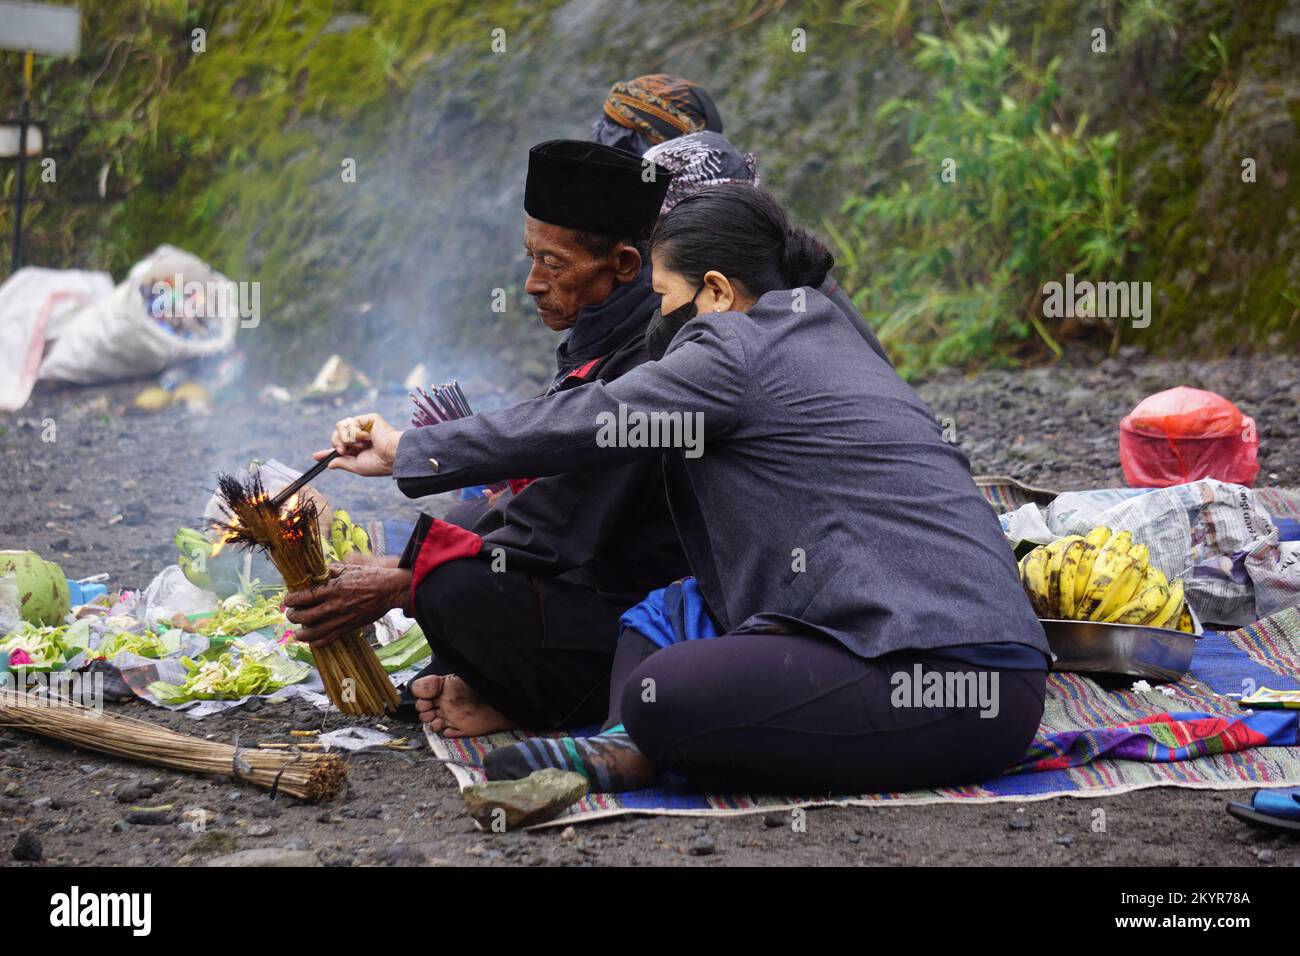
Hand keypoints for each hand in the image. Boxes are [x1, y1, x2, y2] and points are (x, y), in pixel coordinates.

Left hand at [282, 563, 411, 646]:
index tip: (288, 600)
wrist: (389, 590)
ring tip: (297, 632)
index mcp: (332, 588)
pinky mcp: (348, 628)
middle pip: (304, 616)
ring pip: (313, 632)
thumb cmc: (370, 576)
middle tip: (291, 614)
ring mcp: (340, 619)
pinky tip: (313, 640)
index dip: (291, 600)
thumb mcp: (348, 568)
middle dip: (293, 616)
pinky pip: (329, 639)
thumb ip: (330, 571)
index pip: (303, 597)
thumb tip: (317, 573)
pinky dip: (317, 642)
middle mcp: (333, 606)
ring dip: (301, 633)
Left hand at [317, 413, 402, 476]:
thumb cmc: (379, 463)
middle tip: (343, 450)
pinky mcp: (369, 419)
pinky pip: (350, 422)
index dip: (328, 452)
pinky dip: (355, 432)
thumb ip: (343, 463)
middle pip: (336, 435)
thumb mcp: (357, 466)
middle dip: (336, 443)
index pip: (340, 447)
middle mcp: (360, 436)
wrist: (392, 455)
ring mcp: (364, 426)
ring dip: (346, 438)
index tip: (316, 456)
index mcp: (359, 449)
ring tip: (359, 445)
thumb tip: (329, 464)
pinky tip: (367, 438)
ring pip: (340, 426)